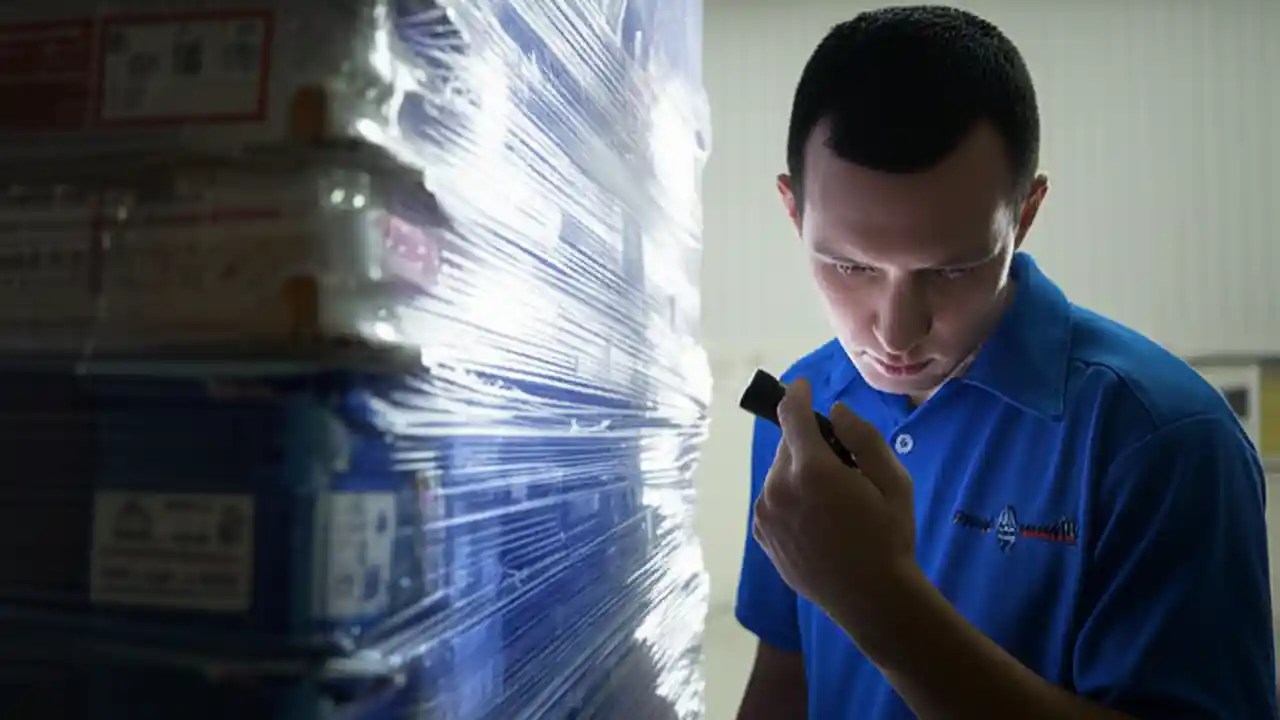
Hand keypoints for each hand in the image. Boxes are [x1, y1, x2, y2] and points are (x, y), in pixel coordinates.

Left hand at [752, 378, 918, 625]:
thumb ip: (863, 437)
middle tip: (841, 465)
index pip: (792, 415)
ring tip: (831, 501)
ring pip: (779, 474)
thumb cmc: (889, 537)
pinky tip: (817, 521)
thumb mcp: (892, 481)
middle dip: (809, 444)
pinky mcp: (762, 535)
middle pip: (787, 446)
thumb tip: (836, 411)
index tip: (803, 386)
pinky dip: (789, 498)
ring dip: (798, 473)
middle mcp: (778, 487)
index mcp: (811, 469)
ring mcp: (765, 513)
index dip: (798, 394)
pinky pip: (773, 500)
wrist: (872, 599)